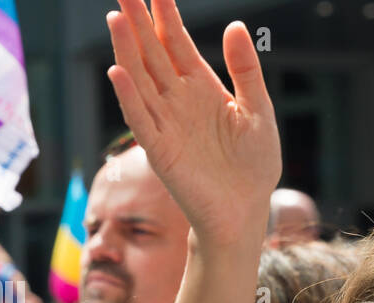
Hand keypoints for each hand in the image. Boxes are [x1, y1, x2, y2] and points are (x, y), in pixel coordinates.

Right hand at [106, 0, 280, 245]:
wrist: (246, 211)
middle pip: (152, 53)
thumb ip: (245, 71)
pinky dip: (129, 97)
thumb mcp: (258, 111)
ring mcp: (165, 124)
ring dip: (127, 51)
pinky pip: (140, 120)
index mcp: (201, 87)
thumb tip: (234, 25)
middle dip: (139, 22)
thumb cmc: (254, 164)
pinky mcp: (160, 151)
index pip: (177, 43)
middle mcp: (177, 100)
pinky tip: (119, 72)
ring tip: (116, 18)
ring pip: (140, 80)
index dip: (165, 16)